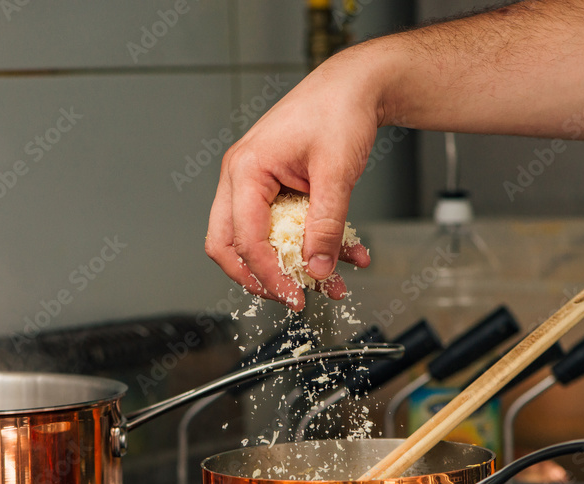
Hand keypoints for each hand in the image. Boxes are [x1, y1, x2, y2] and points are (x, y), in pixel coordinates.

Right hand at [205, 47, 378, 310]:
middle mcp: (241, 177)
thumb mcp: (336, 174)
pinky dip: (308, 245)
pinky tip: (345, 254)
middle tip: (290, 296)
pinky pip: (280, 227)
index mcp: (246, 170)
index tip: (295, 297)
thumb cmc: (339, 112)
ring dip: (288, 266)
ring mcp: (254, 182)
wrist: (354, 86)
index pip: (245, 239)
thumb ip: (326, 226)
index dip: (268, 276)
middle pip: (228, 245)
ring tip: (328, 282)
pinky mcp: (273, 187)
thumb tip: (317, 269)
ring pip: (253, 240)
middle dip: (258, 278)